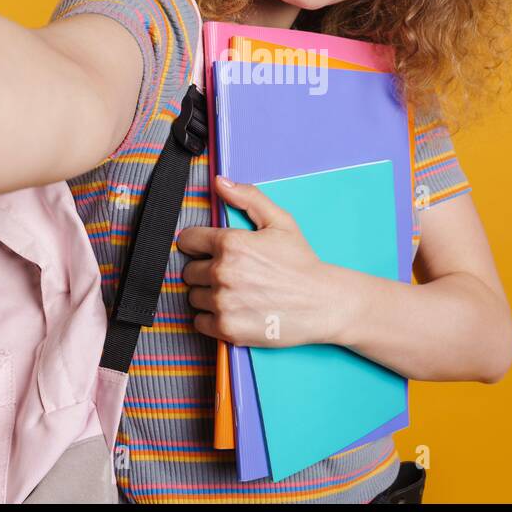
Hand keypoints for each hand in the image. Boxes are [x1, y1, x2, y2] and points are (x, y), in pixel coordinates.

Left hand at [176, 175, 343, 346]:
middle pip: (189, 271)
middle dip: (204, 271)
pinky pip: (199, 322)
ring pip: (194, 296)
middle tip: (230, 274)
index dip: (198, 244)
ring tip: (234, 293)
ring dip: (207, 295)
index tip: (207, 251)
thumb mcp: (280, 221)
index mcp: (231, 244)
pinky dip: (211, 318)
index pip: (188, 241)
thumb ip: (247, 197)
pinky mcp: (227, 329)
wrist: (323, 303)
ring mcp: (223, 302)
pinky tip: (232, 311)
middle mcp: (222, 273)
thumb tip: (219, 182)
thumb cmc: (302, 263)